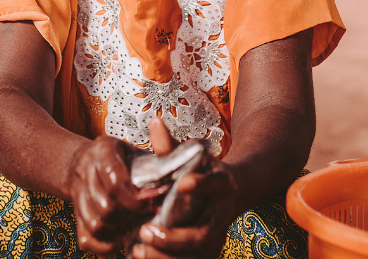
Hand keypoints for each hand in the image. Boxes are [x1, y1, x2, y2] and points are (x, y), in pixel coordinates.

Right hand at [65, 135, 150, 254]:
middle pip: (105, 206)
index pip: (115, 182)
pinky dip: (104, 246)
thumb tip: (181, 178)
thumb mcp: (136, 150)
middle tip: (143, 215)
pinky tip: (119, 239)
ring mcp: (78, 194)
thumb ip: (156, 163)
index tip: (148, 204)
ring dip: (117, 230)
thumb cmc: (118, 157)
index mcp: (103, 151)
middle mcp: (86, 171)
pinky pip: (86, 239)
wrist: (82, 161)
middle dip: (128, 215)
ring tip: (132, 225)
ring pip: (95, 224)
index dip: (134, 199)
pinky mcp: (76, 215)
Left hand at [130, 118, 240, 258]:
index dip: (200, 184)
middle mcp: (222, 216)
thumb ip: (170, 146)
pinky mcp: (208, 253)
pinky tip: (140, 256)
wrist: (230, 193)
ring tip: (137, 249)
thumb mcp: (190, 157)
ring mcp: (216, 238)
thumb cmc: (202, 172)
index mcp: (221, 185)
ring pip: (196, 255)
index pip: (214, 184)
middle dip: (173, 238)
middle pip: (202, 236)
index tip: (182, 183)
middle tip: (144, 231)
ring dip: (165, 256)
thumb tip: (154, 121)